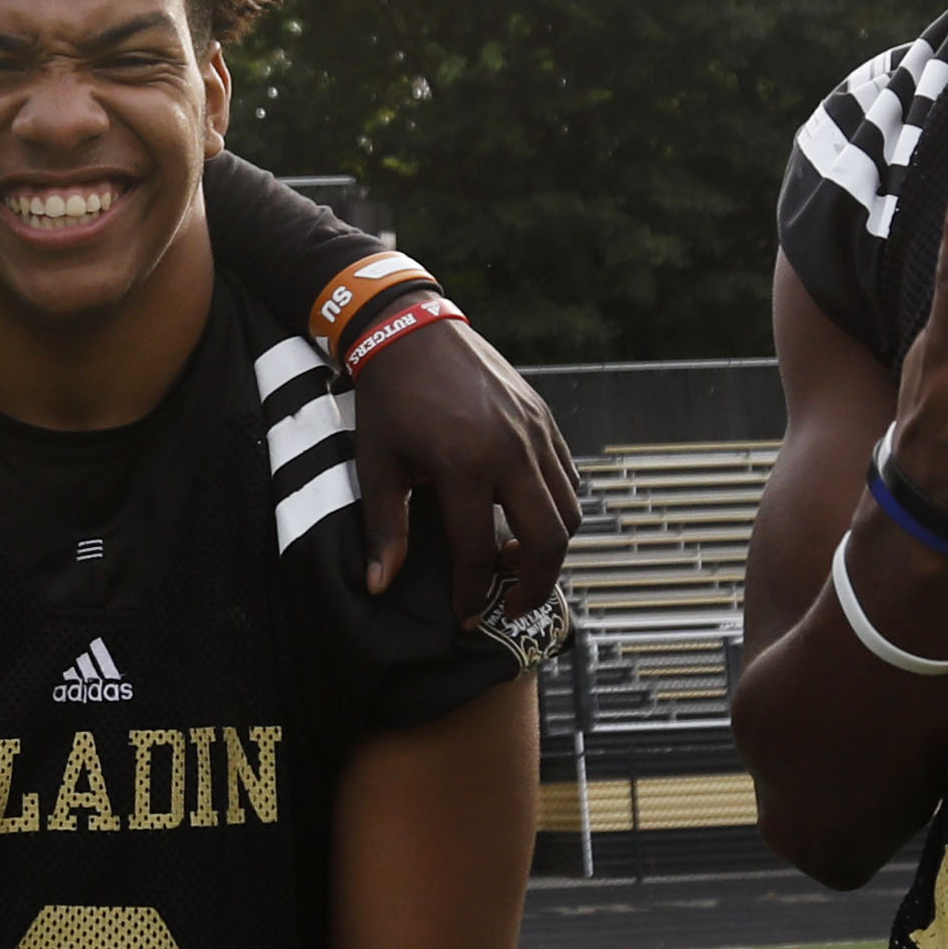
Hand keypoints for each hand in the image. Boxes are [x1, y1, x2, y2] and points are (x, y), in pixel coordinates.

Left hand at [351, 317, 580, 619]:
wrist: (410, 332)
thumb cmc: (388, 400)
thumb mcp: (378, 466)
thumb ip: (385, 529)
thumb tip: (379, 585)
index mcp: (464, 463)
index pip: (478, 550)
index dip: (472, 592)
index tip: (466, 616)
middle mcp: (511, 449)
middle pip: (549, 538)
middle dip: (535, 585)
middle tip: (512, 606)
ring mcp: (535, 432)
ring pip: (569, 510)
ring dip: (551, 549)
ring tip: (516, 565)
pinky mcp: (544, 419)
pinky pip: (567, 478)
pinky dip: (557, 510)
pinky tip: (525, 520)